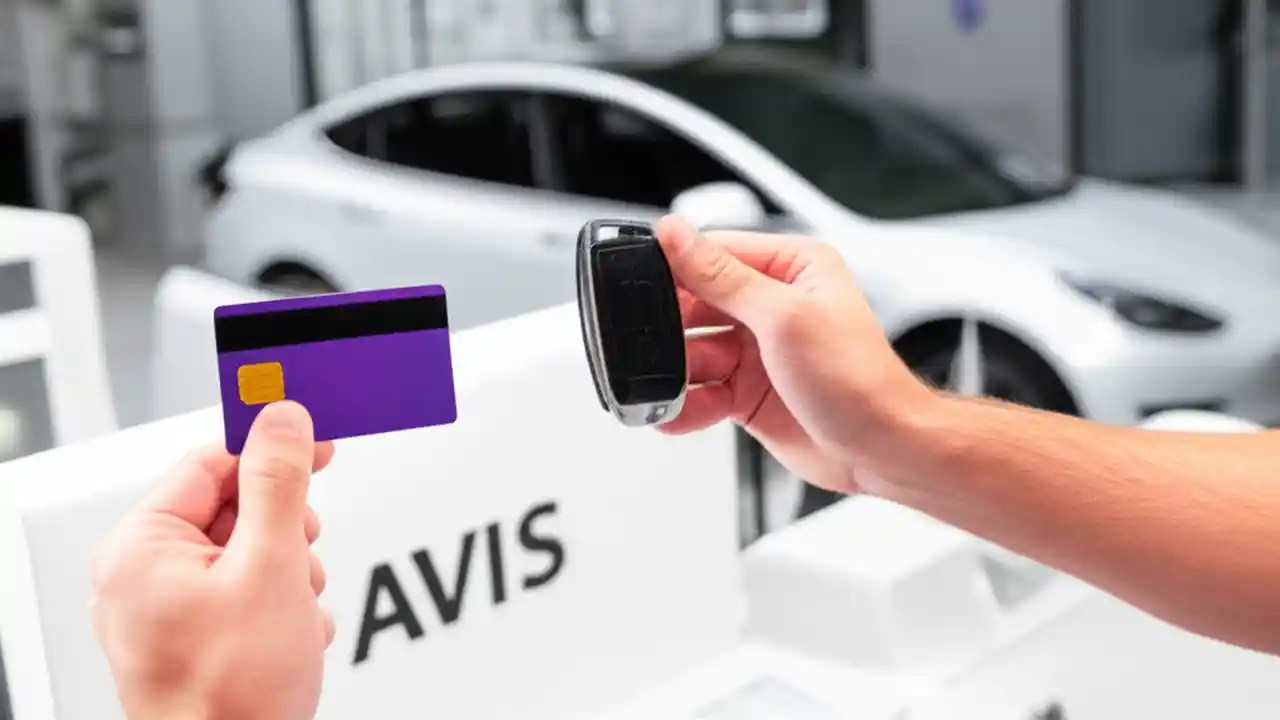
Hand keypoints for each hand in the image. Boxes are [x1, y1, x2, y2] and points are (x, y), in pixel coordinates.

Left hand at [90, 402, 334, 719]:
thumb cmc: (231, 693)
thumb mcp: (270, 566)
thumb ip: (278, 483)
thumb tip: (282, 420)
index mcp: (140, 548)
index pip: (211, 462)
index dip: (271, 450)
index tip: (318, 444)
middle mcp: (144, 576)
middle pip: (235, 507)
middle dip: (286, 530)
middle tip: (301, 555)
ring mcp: (170, 611)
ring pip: (251, 551)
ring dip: (292, 573)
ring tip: (294, 611)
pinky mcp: (197, 639)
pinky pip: (249, 592)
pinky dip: (282, 605)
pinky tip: (291, 632)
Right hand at [655, 216, 933, 494]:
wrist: (881, 449)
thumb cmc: (857, 379)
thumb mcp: (783, 315)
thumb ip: (722, 276)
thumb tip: (677, 234)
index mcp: (791, 268)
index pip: (715, 253)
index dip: (675, 270)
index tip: (638, 283)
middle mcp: (773, 304)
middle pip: (696, 304)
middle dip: (671, 329)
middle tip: (647, 345)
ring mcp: (758, 350)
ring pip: (694, 352)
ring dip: (676, 372)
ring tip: (663, 388)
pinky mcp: (749, 392)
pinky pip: (702, 391)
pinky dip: (686, 404)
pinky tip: (674, 412)